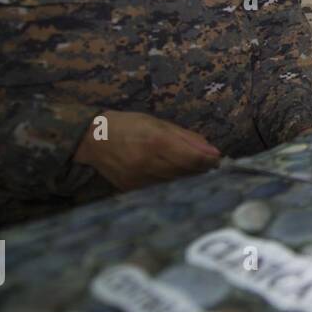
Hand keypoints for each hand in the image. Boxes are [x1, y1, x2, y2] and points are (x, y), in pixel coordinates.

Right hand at [74, 110, 220, 190]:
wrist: (92, 139)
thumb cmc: (128, 125)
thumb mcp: (158, 123)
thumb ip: (186, 137)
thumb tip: (212, 151)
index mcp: (156, 142)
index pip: (193, 158)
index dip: (210, 161)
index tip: (218, 159)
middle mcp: (148, 163)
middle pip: (186, 172)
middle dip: (201, 169)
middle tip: (209, 164)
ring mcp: (139, 178)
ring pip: (175, 183)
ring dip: (188, 176)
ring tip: (193, 168)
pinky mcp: (132, 189)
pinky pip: (160, 188)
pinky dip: (171, 182)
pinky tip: (173, 175)